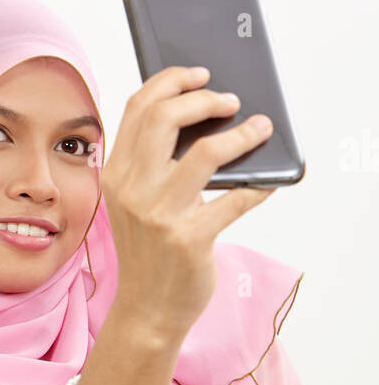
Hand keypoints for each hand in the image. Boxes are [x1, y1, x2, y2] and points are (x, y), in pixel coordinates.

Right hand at [101, 65, 275, 341]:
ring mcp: (160, 214)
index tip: (199, 75)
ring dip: (242, 135)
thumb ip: (151, 165)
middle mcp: (133, 189)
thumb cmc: (147, 252)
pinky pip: (237, 199)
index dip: (171, 81)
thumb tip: (198, 121)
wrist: (146, 310)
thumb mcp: (134, 203)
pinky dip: (259, 186)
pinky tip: (269, 182)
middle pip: (165, 117)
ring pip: (206, 152)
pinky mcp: (190, 239)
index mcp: (116, 174)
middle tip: (230, 99)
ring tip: (259, 129)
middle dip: (204, 98)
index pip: (138, 107)